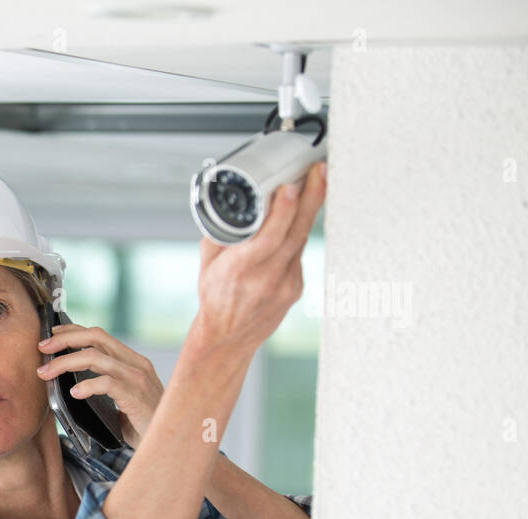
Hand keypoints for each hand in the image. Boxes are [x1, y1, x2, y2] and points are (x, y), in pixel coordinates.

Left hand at [36, 322, 163, 446]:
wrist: (168, 442)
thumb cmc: (141, 422)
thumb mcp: (122, 396)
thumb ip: (103, 383)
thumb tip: (68, 381)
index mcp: (131, 360)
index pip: (99, 335)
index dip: (73, 331)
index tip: (51, 335)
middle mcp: (135, 364)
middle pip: (95, 338)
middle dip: (64, 340)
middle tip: (41, 348)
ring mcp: (137, 378)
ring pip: (95, 357)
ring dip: (65, 363)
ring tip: (46, 373)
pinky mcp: (136, 396)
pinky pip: (107, 383)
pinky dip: (87, 386)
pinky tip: (73, 394)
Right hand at [194, 160, 326, 354]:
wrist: (228, 337)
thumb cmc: (216, 300)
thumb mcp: (207, 265)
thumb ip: (220, 234)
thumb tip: (232, 206)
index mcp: (238, 271)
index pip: (267, 238)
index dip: (283, 212)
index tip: (291, 187)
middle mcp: (265, 278)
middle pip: (295, 233)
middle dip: (311, 198)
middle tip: (319, 171)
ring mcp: (285, 284)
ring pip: (301, 239)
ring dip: (309, 209)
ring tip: (315, 182)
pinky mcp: (296, 286)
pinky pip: (299, 252)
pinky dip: (297, 233)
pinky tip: (295, 220)